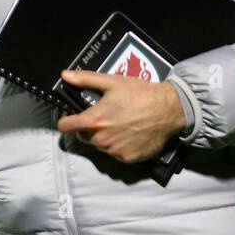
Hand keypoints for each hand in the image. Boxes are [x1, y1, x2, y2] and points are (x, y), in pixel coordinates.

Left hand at [55, 70, 185, 163]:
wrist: (168, 109)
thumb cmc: (140, 94)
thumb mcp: (112, 82)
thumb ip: (86, 79)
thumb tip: (65, 75)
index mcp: (94, 120)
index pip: (66, 127)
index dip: (66, 121)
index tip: (71, 119)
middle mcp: (101, 139)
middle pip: (84, 137)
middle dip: (90, 128)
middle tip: (105, 118)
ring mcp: (114, 151)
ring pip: (100, 146)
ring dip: (105, 138)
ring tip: (120, 125)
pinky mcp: (127, 158)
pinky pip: (116, 154)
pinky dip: (119, 146)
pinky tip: (129, 135)